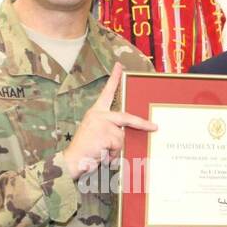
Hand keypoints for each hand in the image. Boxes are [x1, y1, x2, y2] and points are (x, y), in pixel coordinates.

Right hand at [61, 63, 156, 178]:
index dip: (114, 78)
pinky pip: (118, 145)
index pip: (107, 92)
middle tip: (155, 127)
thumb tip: (128, 133)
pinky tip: (102, 155)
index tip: (119, 65)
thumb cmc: (86, 150)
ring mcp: (101, 123)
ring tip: (103, 153)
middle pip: (126, 118)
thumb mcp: (98, 135)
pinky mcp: (104, 134)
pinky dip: (113, 154)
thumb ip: (111, 129)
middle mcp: (98, 114)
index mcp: (96, 112)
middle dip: (142, 123)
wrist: (72, 161)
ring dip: (116, 149)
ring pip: (122, 136)